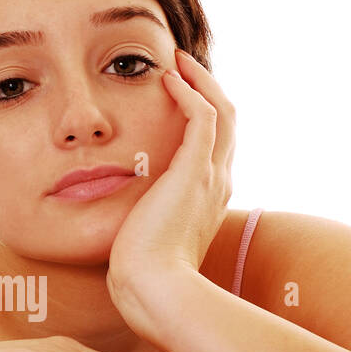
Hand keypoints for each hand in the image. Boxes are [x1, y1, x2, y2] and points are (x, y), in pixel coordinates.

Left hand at [107, 48, 235, 290]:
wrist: (155, 290)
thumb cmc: (143, 275)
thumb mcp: (145, 240)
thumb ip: (142, 222)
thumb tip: (122, 221)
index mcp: (207, 200)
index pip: (215, 147)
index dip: (201, 116)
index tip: (177, 95)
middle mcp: (218, 183)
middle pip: (227, 122)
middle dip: (206, 89)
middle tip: (181, 66)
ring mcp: (210, 176)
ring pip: (222, 111)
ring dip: (200, 81)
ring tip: (176, 61)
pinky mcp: (194, 171)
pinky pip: (204, 116)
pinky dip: (190, 91)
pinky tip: (168, 78)